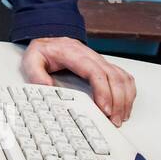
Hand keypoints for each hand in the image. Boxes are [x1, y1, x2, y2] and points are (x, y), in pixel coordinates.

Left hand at [20, 36, 136, 125]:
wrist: (51, 38)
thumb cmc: (44, 51)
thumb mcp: (32, 59)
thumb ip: (36, 73)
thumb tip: (47, 87)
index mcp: (75, 55)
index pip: (95, 72)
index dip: (103, 91)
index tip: (104, 109)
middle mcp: (92, 57)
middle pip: (114, 77)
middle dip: (117, 101)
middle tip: (113, 121)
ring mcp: (101, 61)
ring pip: (122, 78)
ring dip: (125, 99)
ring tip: (120, 118)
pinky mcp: (106, 66)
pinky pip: (124, 77)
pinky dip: (128, 92)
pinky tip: (125, 106)